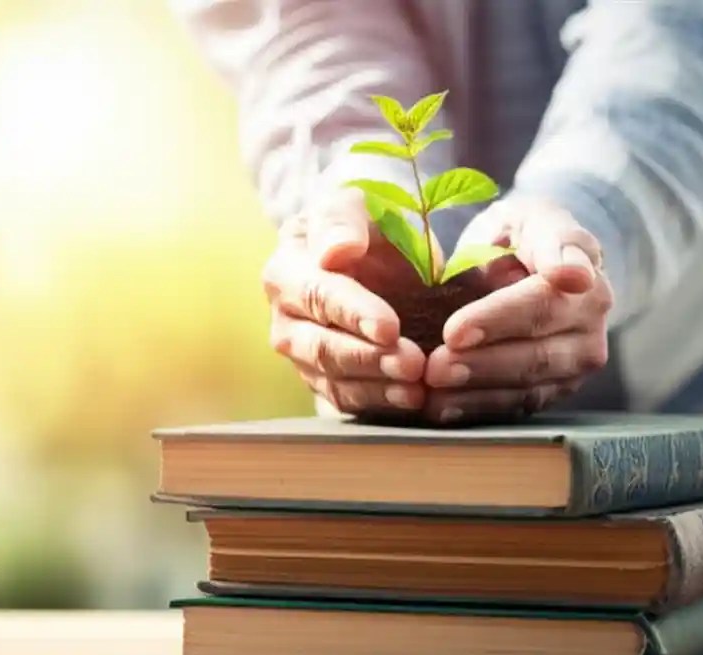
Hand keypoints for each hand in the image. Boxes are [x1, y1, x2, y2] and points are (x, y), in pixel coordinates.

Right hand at [262, 187, 428, 415]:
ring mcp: (301, 353)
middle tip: (413, 363)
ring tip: (417, 388)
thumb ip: (344, 221)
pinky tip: (410, 399)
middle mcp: (285, 317)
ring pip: (332, 378)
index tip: (390, 327)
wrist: (372, 251)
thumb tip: (337, 251)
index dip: (353, 314)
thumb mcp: (358, 204)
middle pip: (321, 346)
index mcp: (286, 269)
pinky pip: (344, 398)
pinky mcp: (322, 379)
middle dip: (368, 358)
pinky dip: (377, 403)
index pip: (318, 295)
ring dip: (376, 386)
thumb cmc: (365, 224)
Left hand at [423, 197, 613, 422]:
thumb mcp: (530, 217)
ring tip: (431, 391)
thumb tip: (573, 274)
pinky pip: (516, 407)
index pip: (543, 305)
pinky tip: (441, 408)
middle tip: (433, 368)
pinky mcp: (554, 390)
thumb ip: (550, 238)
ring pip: (527, 388)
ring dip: (475, 393)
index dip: (497, 320)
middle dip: (480, 365)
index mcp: (588, 281)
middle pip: (537, 355)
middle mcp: (590, 329)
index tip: (454, 331)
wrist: (529, 262)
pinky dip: (477, 409)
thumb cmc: (521, 236)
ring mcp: (576, 365)